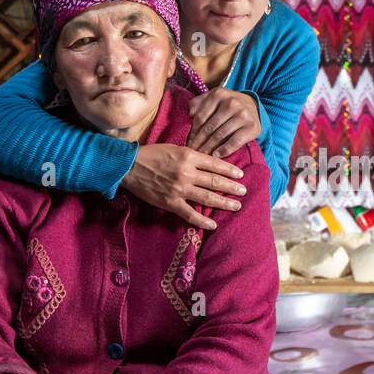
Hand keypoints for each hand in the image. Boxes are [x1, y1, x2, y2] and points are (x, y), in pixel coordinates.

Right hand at [122, 144, 245, 230]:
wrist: (129, 166)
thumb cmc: (151, 154)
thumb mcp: (175, 148)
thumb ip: (192, 156)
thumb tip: (210, 163)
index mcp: (188, 156)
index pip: (215, 164)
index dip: (230, 170)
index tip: (240, 175)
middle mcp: (186, 172)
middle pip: (215, 181)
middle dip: (232, 187)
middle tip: (244, 191)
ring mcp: (179, 189)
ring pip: (207, 197)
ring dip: (224, 203)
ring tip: (236, 206)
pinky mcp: (170, 202)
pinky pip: (190, 214)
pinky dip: (202, 220)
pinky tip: (213, 225)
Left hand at [187, 88, 261, 158]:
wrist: (254, 106)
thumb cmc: (228, 105)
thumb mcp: (214, 98)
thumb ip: (199, 102)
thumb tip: (190, 114)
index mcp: (218, 94)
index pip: (200, 117)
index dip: (193, 132)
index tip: (188, 143)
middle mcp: (231, 103)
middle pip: (209, 128)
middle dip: (199, 142)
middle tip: (193, 152)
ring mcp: (243, 115)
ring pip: (220, 135)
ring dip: (209, 148)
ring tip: (202, 156)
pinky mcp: (252, 126)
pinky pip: (234, 142)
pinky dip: (224, 150)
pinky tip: (216, 155)